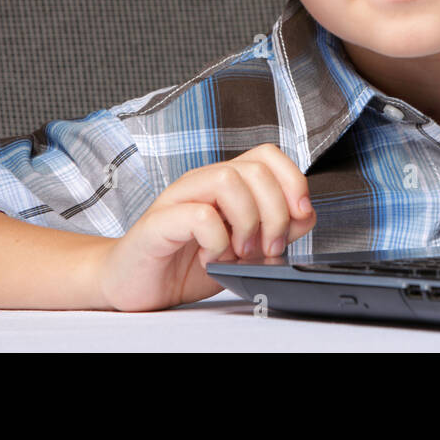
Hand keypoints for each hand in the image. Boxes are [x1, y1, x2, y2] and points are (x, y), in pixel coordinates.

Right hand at [93, 144, 314, 310]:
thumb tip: (303, 217)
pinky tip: (213, 258)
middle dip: (275, 212)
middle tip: (267, 247)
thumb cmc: (186, 262)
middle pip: (255, 169)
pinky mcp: (158, 222)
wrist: (137, 283)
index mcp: (225, 183)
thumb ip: (274, 228)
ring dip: (247, 221)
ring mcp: (179, 198)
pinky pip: (199, 216)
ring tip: (239, 251)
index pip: (268, 155)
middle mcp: (203, 182)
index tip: (299, 217)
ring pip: (229, 179)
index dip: (293, 180)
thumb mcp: (244, 247)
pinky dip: (217, 242)